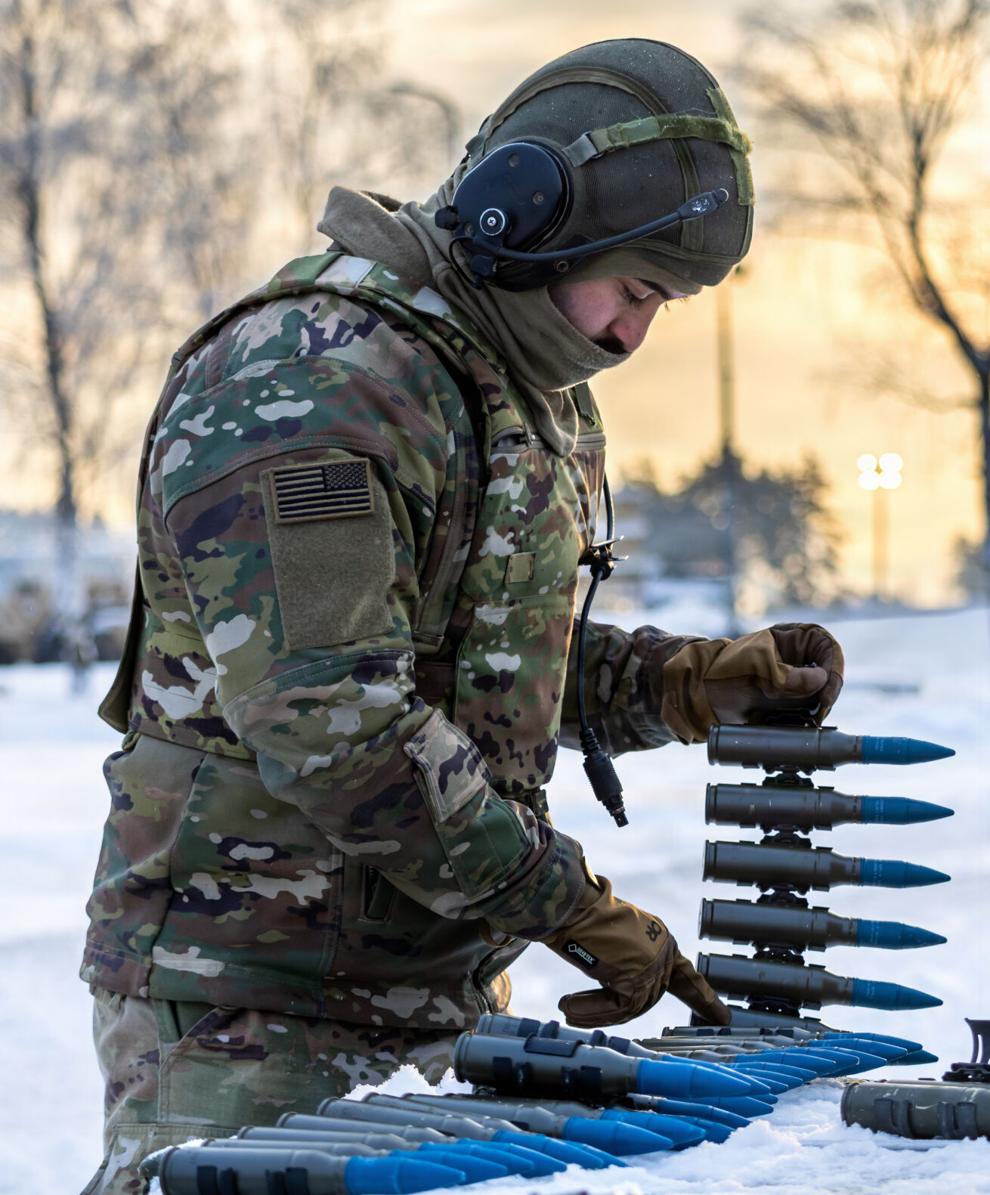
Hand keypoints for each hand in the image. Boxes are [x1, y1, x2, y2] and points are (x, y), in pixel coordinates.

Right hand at [542, 873, 728, 1028]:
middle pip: (645, 998)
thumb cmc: (583, 916)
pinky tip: (567, 1006)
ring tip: (566, 1007)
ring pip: (630, 1006)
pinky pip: (618, 1007)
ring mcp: (653, 964)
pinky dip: (591, 1010)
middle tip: (570, 1009)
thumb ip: (625, 964)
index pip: (685, 975)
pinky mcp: (637, 977)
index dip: (703, 997)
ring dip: (594, 1010)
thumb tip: (620, 995)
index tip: (724, 1017)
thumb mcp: (614, 940)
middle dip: (607, 1010)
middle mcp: (662, 951)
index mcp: (660, 939)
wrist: (572, 903)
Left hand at [660, 623, 843, 743]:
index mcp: (791, 638)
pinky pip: (807, 712)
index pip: (827, 646)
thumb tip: (822, 680)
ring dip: (817, 710)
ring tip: (806, 722)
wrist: (700, 697)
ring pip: (820, 696)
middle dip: (827, 694)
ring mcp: (794, 682)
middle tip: (818, 714)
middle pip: (829, 674)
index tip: (826, 692)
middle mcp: (797, 659)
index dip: (834, 667)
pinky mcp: (788, 704)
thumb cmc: (725, 673)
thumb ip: (789, 676)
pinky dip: (807, 721)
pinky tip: (800, 728)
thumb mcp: (757, 670)